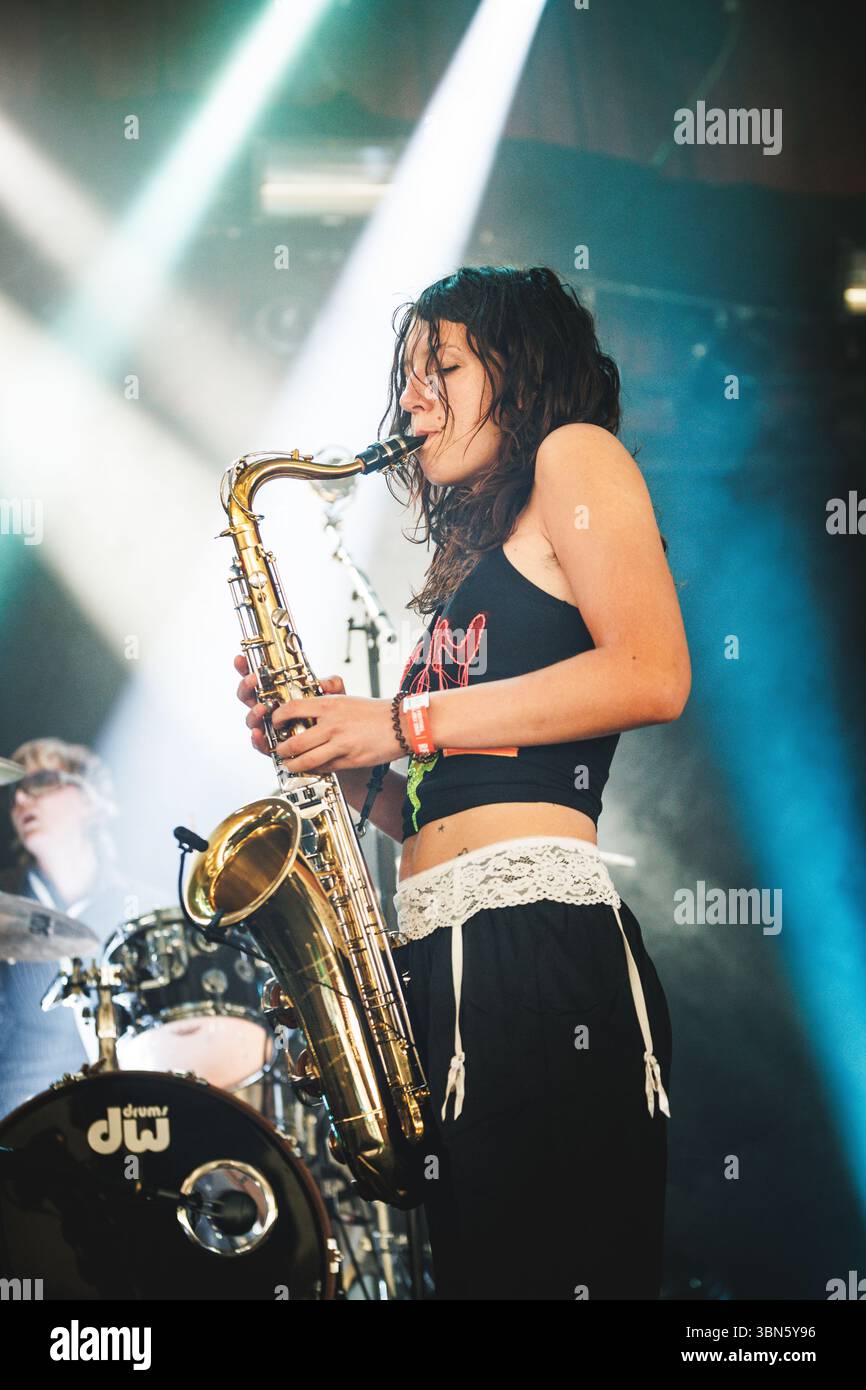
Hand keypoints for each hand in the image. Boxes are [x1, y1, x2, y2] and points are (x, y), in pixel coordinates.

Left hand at [233, 654, 401, 772]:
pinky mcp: (349, 760)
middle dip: (281, 749)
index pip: (292, 709)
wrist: (403, 724)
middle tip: (279, 749)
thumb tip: (304, 708)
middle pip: (294, 742)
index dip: (277, 718)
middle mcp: (332, 725)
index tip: (275, 722)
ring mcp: (340, 744)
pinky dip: (312, 769)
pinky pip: (323, 768)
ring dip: (292, 764)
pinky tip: (310, 767)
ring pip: (305, 760)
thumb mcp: (347, 699)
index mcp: (330, 705)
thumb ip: (325, 702)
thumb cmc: (376, 712)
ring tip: (289, 764)